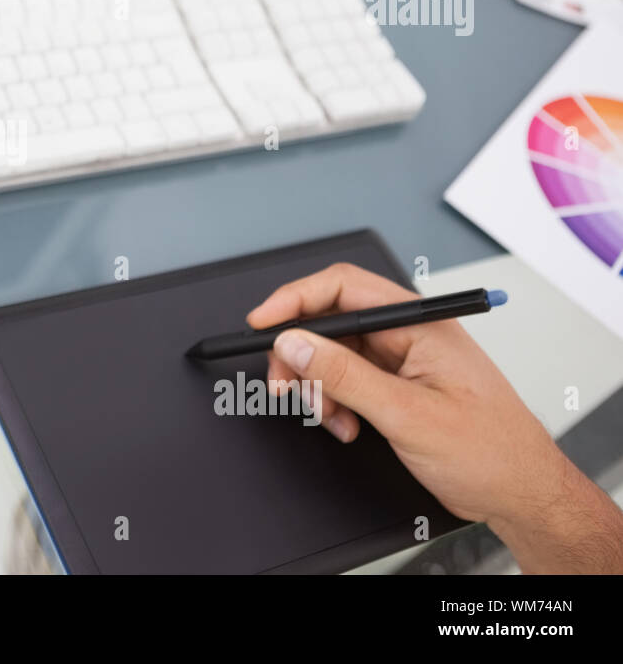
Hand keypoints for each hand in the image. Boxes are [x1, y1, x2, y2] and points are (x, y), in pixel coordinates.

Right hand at [249, 262, 622, 572]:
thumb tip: (295, 343)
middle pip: (331, 321)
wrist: (520, 494)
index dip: (295, 300)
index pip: (342, 287)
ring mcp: (403, 359)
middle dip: (301, 354)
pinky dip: (336, 403)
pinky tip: (348, 426)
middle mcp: (409, 334)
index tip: (262, 324)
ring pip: (334, 354)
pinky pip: (348, 380)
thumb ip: (345, 376)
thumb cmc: (491, 452)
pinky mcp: (398, 384)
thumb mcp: (407, 414)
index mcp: (420, 323)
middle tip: (286, 384)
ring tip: (331, 418)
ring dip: (320, 386)